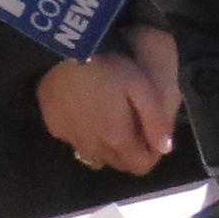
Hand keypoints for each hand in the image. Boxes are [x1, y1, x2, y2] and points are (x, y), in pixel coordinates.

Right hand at [37, 34, 183, 174]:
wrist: (63, 50)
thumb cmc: (108, 67)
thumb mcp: (142, 88)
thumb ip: (156, 122)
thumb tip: (165, 148)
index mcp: (117, 139)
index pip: (140, 166)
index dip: (151, 154)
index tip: (151, 135)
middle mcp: (93, 147)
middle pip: (118, 163)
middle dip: (129, 151)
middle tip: (131, 124)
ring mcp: (70, 138)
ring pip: (94, 155)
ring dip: (105, 145)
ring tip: (106, 118)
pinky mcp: (53, 126)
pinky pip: (74, 140)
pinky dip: (83, 133)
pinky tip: (83, 110)